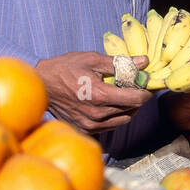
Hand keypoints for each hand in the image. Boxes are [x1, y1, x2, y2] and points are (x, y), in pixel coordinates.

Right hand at [36, 51, 153, 133]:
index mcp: (99, 95)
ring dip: (130, 108)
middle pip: (132, 110)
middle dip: (139, 97)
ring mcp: (90, 125)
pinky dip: (117, 115)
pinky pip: (110, 126)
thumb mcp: (92, 59)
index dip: (147, 91)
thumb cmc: (64, 68)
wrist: (40, 85)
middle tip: (140, 85)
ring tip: (127, 94)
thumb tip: (144, 61)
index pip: (135, 99)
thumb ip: (120, 63)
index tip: (149, 83)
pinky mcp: (85, 129)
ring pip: (123, 120)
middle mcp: (96, 114)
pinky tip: (113, 103)